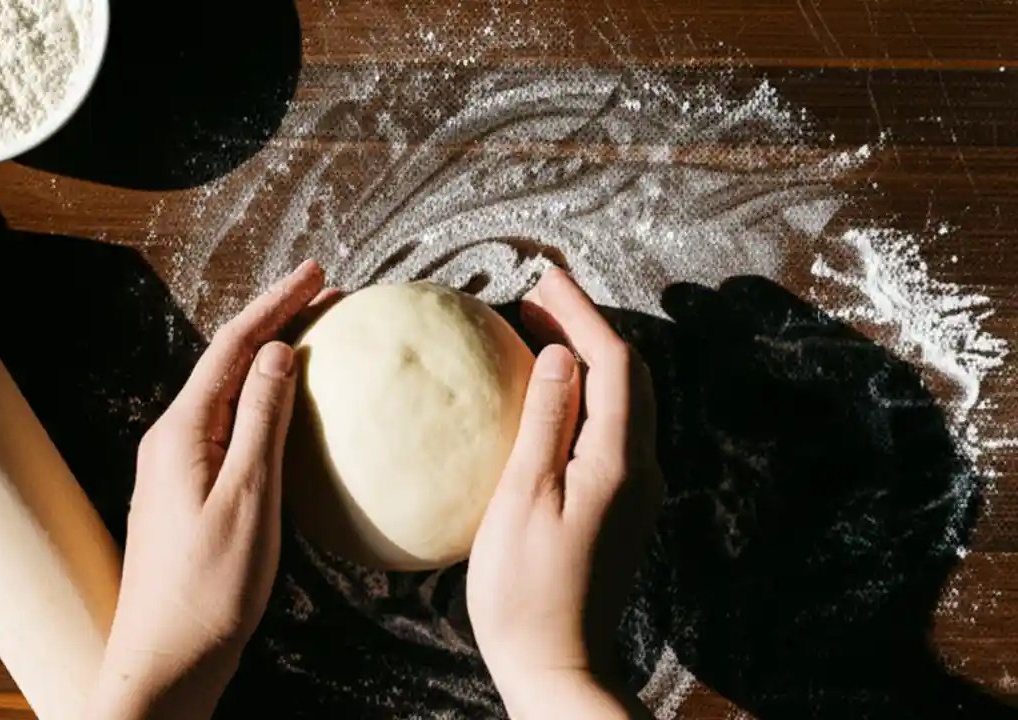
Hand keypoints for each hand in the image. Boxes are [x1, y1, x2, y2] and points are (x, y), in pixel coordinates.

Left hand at [86, 260, 325, 719]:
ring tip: (316, 337)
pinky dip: (267, 402)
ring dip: (272, 359)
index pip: (232, 345)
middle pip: (228, 361)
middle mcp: (173, 439)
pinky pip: (233, 427)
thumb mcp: (248, 499)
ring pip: (230, 392)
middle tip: (328, 296)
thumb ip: (262, 421)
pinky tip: (292, 409)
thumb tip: (278, 353)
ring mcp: (179, 466)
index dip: (275, 304)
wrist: (166, 661)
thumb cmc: (208, 589)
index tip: (316, 273)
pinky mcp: (191, 491)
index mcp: (182, 431)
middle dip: (276, 321)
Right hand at [467, 268, 662, 718]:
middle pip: (628, 375)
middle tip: (539, 295)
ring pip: (624, 400)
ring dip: (589, 357)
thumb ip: (547, 422)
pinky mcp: (619, 508)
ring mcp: (634, 491)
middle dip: (588, 325)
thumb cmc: (526, 590)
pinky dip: (586, 392)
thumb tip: (564, 354)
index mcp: (618, 461)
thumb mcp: (523, 498)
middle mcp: (640, 469)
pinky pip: (611, 428)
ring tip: (540, 331)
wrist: (556, 665)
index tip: (546, 275)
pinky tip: (549, 392)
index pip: (612, 362)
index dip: (582, 311)